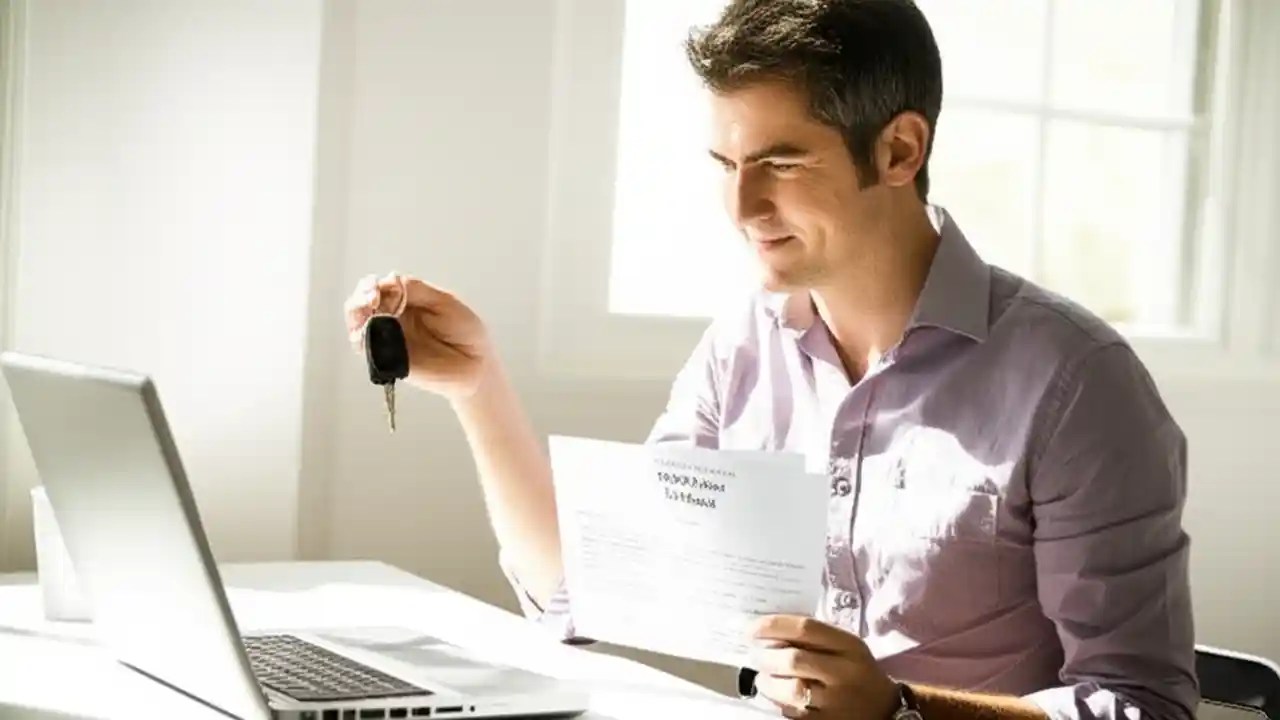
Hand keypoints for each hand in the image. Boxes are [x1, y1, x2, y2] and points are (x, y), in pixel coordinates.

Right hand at [343, 272, 492, 399]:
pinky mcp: (386, 359)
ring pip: (358, 322)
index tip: (383, 286)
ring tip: (367, 309)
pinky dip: (360, 336)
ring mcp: (388, 338)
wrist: (476, 365)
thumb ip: (418, 290)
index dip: (376, 283)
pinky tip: (366, 330)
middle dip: (362, 295)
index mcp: (406, 299)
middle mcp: (393, 316)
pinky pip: (364, 347)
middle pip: (363, 301)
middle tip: (371, 297)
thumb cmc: (465, 331)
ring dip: (356, 313)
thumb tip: (390, 279)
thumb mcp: (444, 302)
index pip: (381, 285)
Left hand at [747, 615, 899, 719]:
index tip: (752, 629)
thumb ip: (814, 638)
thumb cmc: (855, 671)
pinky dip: (779, 704)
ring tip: (763, 678)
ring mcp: (837, 703)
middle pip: (794, 660)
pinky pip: (793, 714)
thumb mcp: (845, 647)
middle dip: (765, 656)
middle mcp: (845, 674)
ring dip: (767, 682)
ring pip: (790, 691)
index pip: (806, 628)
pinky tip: (777, 697)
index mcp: (850, 646)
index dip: (773, 626)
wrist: (885, 709)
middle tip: (755, 655)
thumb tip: (767, 632)